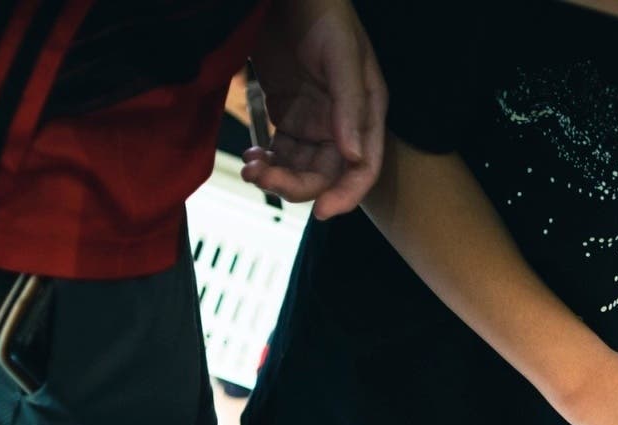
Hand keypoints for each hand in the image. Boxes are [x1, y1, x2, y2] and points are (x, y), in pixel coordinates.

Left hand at [241, 0, 387, 216]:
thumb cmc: (324, 13)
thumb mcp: (342, 55)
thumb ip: (349, 105)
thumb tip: (353, 155)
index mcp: (366, 112)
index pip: (364, 167)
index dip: (346, 194)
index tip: (321, 212)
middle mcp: (343, 123)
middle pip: (326, 174)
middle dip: (296, 183)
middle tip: (263, 177)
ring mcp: (315, 120)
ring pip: (301, 167)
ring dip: (277, 175)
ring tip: (251, 167)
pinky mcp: (289, 113)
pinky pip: (281, 150)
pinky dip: (267, 160)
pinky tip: (252, 156)